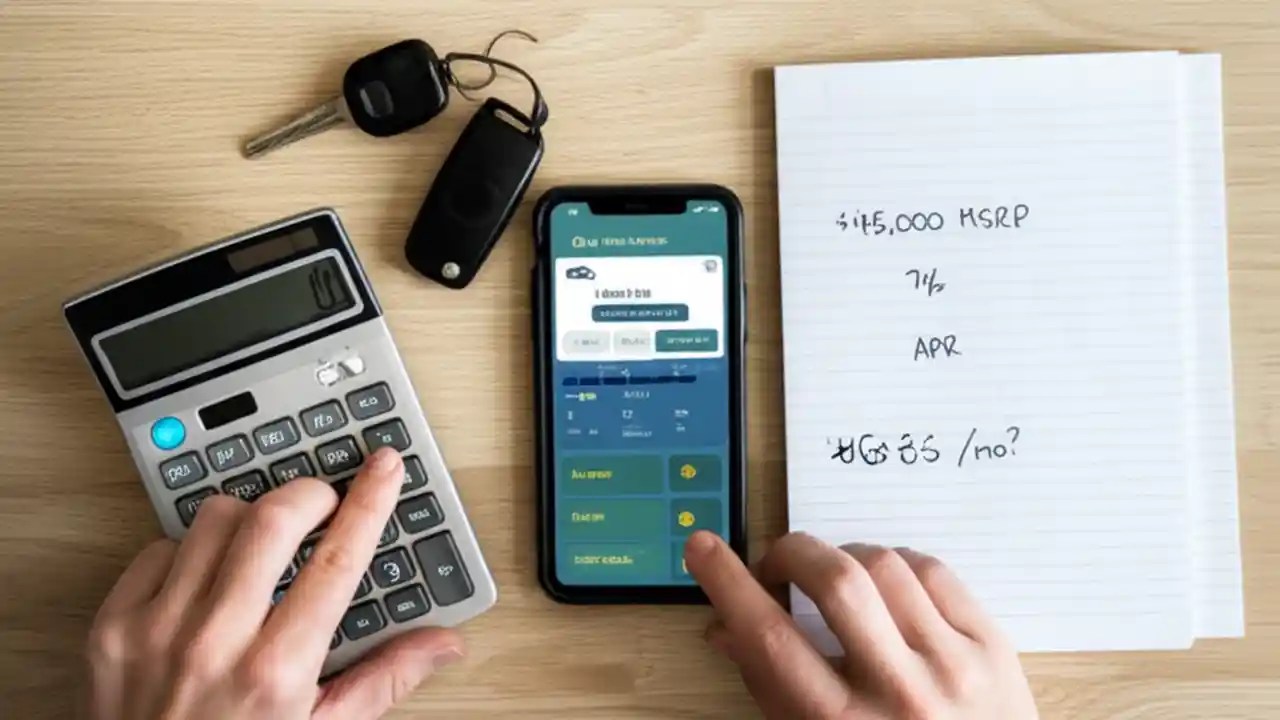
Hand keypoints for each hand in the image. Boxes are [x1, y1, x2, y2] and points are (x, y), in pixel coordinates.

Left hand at [86, 447, 463, 719]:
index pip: (337, 560)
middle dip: (308, 495)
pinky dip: (188, 550)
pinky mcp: (112, 628)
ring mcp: (156, 630)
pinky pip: (158, 549)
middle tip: (323, 503)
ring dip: (249, 517)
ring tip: (264, 541)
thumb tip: (441, 644)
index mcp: (277, 672)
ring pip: (213, 521)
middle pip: (272, 519)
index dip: (368, 503)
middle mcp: (215, 643)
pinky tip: (206, 576)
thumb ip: (383, 680)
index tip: (384, 469)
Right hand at [685, 531, 1036, 718]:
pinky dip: (895, 564)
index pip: (770, 638)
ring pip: (884, 565)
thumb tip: (724, 628)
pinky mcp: (992, 647)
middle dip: (790, 553)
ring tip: (833, 581)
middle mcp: (899, 694)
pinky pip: (934, 571)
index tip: (703, 549)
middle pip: (835, 583)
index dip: (728, 584)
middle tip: (775, 564)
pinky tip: (884, 585)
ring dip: (843, 558)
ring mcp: (953, 666)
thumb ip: (770, 689)